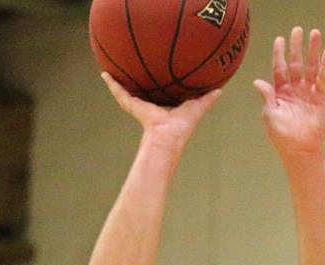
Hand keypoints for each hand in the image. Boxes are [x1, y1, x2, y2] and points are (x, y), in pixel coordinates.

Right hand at [101, 72, 221, 140]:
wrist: (169, 136)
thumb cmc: (183, 127)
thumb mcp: (197, 106)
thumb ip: (207, 98)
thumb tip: (220, 90)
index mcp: (161, 108)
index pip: (157, 94)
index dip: (156, 85)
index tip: (154, 75)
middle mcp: (148, 106)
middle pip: (139, 91)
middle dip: (134, 81)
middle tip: (129, 68)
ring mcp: (138, 106)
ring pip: (126, 91)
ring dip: (117, 82)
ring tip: (109, 71)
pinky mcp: (131, 105)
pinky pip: (120, 92)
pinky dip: (111, 84)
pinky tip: (104, 74)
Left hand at [256, 28, 324, 158]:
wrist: (300, 151)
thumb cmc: (282, 137)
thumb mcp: (270, 115)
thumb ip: (267, 97)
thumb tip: (258, 82)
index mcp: (279, 93)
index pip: (279, 69)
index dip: (279, 54)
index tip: (280, 39)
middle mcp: (294, 90)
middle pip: (296, 63)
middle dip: (296, 47)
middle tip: (298, 30)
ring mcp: (307, 93)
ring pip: (310, 67)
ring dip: (313, 51)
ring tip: (315, 34)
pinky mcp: (320, 98)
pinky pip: (323, 78)